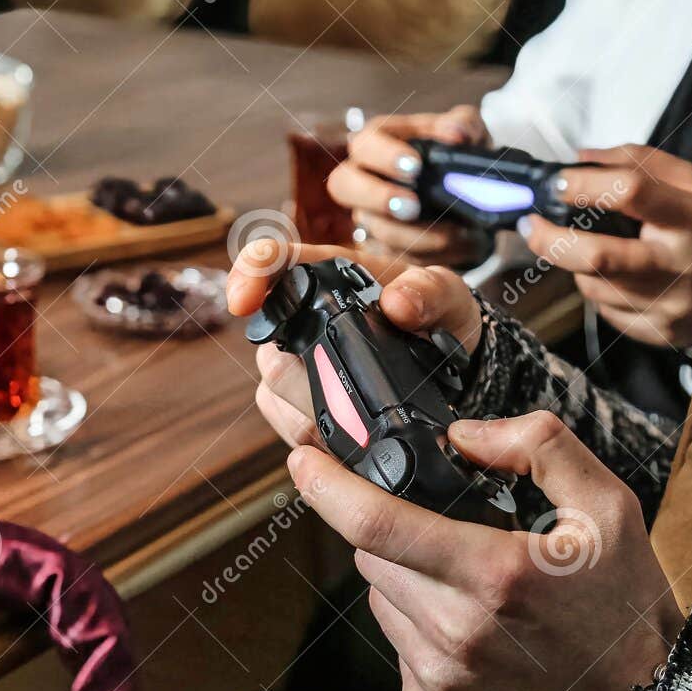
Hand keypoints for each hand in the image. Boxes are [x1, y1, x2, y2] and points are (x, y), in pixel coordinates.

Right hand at [228, 241, 480, 448]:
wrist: (449, 368)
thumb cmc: (439, 318)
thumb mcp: (447, 296)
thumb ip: (429, 292)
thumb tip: (396, 303)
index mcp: (332, 275)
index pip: (273, 260)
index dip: (249, 273)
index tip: (242, 301)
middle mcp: (302, 315)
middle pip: (266, 341)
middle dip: (303, 370)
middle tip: (347, 385)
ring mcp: (294, 359)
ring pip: (272, 385)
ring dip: (308, 405)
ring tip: (355, 413)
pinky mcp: (295, 399)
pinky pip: (280, 417)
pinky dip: (308, 430)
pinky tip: (341, 431)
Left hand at [288, 410, 683, 690]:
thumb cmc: (625, 609)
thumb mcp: (610, 508)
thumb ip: (539, 448)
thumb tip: (462, 435)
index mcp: (494, 575)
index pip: (376, 522)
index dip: (325, 486)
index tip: (302, 460)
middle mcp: (456, 631)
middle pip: (371, 554)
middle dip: (393, 529)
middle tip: (453, 535)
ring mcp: (438, 677)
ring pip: (378, 597)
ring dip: (404, 577)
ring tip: (474, 588)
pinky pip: (396, 643)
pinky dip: (419, 624)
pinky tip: (474, 630)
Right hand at [329, 105, 488, 268]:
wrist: (471, 196)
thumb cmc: (457, 155)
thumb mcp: (468, 131)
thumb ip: (464, 124)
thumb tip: (456, 135)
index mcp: (378, 141)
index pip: (364, 143)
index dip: (384, 156)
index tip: (415, 166)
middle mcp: (362, 178)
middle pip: (343, 185)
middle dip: (377, 197)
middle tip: (412, 206)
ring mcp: (369, 215)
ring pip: (375, 228)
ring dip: (414, 234)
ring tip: (452, 232)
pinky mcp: (383, 246)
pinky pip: (396, 256)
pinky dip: (429, 253)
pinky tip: (455, 244)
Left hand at [521, 144, 691, 346]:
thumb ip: (637, 162)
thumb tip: (580, 157)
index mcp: (690, 220)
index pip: (631, 194)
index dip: (584, 185)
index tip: (557, 181)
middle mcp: (678, 267)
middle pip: (595, 258)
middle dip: (549, 240)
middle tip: (532, 223)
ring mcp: (668, 307)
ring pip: (592, 286)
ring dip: (577, 265)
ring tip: (593, 248)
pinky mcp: (658, 334)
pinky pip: (604, 311)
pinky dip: (600, 290)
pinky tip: (619, 277)